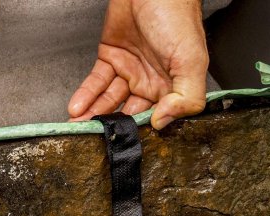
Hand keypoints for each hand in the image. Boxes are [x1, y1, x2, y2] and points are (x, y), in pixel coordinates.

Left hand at [68, 0, 207, 128]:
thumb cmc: (177, 17)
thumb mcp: (192, 60)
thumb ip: (187, 96)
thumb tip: (164, 122)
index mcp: (173, 86)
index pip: (154, 118)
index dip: (139, 132)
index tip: (123, 144)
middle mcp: (150, 81)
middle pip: (127, 113)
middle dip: (111, 127)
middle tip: (93, 141)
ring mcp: (129, 70)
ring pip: (108, 101)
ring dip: (93, 115)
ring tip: (79, 127)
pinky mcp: (110, 58)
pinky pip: (96, 82)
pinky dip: (86, 96)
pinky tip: (77, 108)